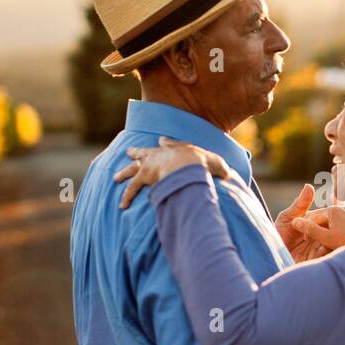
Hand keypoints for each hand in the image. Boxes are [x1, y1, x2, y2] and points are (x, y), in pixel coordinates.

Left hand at [113, 137, 229, 208]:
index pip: (170, 144)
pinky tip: (121, 205)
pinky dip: (126, 196)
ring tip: (115, 177)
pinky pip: (132, 188)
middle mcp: (162, 153)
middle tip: (129, 151)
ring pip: (134, 168)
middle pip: (146, 152)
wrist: (188, 164)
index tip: (161, 139)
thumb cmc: (204, 163)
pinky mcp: (144, 175)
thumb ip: (221, 169)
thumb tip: (228, 175)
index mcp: (178, 148)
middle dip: (138, 152)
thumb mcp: (217, 165)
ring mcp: (151, 163)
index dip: (166, 142)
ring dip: (124, 172)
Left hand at [273, 183, 344, 261]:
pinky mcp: (316, 262)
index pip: (334, 219)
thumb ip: (300, 204)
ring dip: (342, 241)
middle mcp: (321, 237)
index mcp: (317, 225)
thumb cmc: (276, 234)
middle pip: (338, 232)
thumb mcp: (288, 218)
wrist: (269, 255)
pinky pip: (328, 258)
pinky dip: (334, 253)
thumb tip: (310, 186)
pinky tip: (337, 249)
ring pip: (336, 245)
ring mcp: (320, 250)